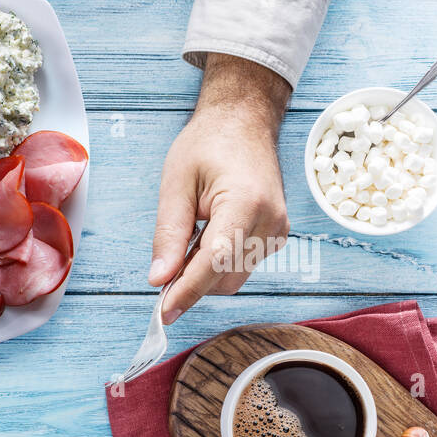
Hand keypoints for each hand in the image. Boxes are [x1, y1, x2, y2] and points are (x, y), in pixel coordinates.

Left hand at [149, 54, 291, 323]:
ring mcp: (278, 229)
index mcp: (246, 203)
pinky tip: (203, 239)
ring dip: (202, 274)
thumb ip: (168, 235)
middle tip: (161, 270)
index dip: (186, 291)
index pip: (214, 262)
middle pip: (225, 277)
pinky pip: (242, 265)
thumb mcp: (175, 185)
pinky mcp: (276, 235)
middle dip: (190, 283)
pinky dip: (216, 264)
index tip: (163, 313)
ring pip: (233, 277)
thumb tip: (158, 279)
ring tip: (184, 242)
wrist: (244, 122)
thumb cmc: (207, 145)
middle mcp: (271, 220)